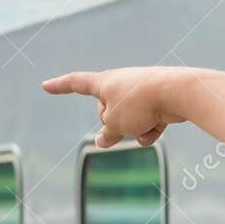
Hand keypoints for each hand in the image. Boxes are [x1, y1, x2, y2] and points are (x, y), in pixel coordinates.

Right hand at [41, 66, 187, 147]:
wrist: (179, 93)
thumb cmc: (141, 103)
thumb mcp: (115, 123)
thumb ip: (106, 133)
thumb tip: (102, 141)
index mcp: (104, 82)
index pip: (75, 83)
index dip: (59, 86)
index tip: (45, 86)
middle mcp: (120, 84)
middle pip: (105, 112)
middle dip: (112, 123)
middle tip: (126, 121)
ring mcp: (139, 93)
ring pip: (127, 121)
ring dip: (133, 129)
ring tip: (144, 123)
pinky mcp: (157, 102)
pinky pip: (146, 123)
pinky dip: (149, 130)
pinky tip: (156, 129)